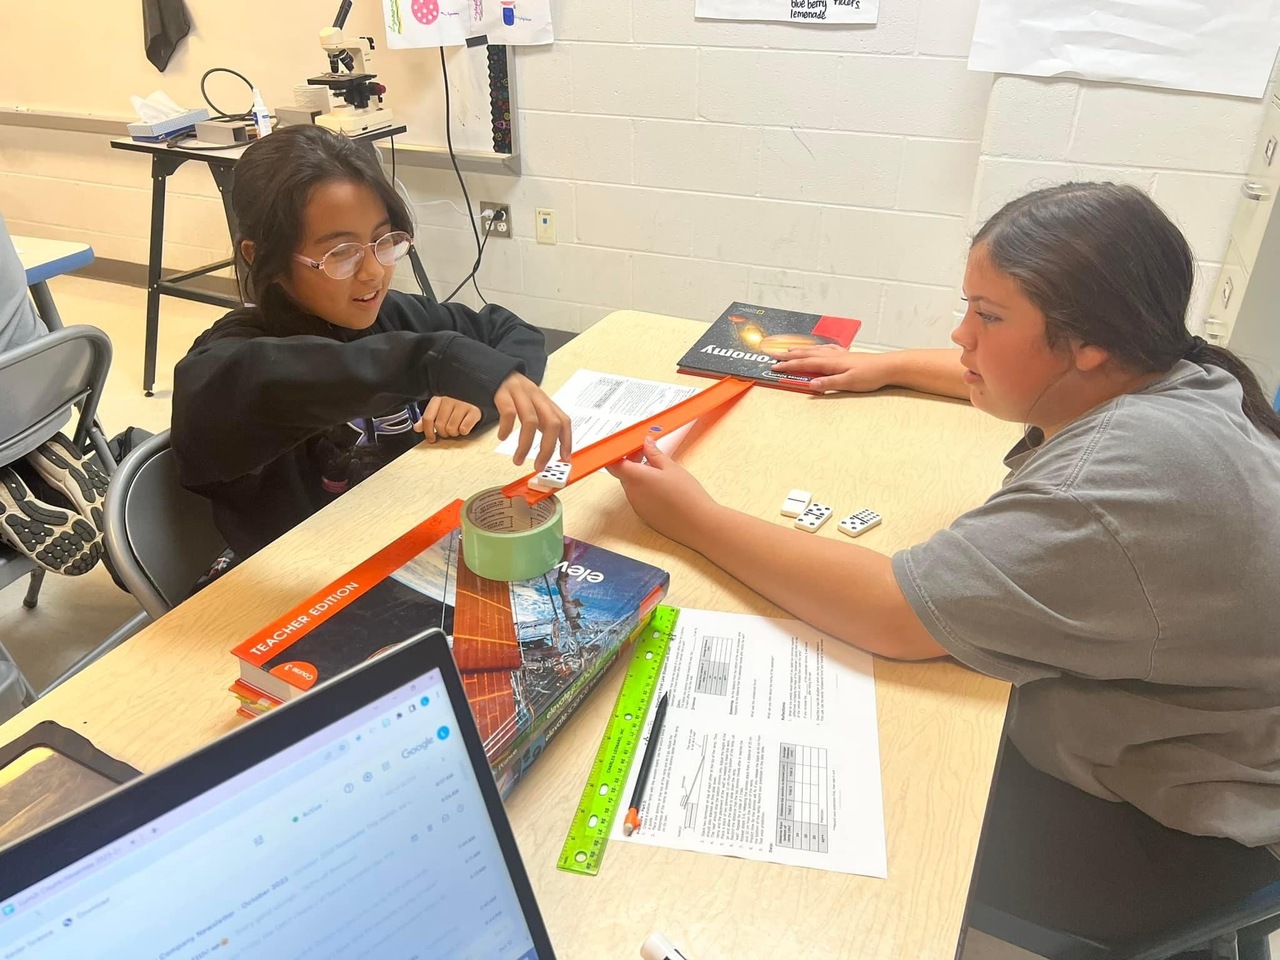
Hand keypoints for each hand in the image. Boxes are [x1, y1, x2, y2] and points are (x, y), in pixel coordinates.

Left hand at [414, 396, 482, 441]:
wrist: (478, 395)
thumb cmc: (458, 402)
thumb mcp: (441, 407)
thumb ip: (429, 417)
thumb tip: (417, 428)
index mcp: (439, 397)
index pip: (428, 417)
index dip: (428, 431)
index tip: (431, 439)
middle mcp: (450, 399)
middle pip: (440, 425)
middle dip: (443, 433)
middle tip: (448, 431)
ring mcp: (462, 404)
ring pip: (451, 428)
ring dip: (454, 433)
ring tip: (457, 427)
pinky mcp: (474, 411)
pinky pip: (464, 429)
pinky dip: (464, 431)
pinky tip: (464, 425)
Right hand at [493, 372, 572, 471]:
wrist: (488, 368)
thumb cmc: (509, 392)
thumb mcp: (530, 403)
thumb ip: (540, 420)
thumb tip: (549, 447)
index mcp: (544, 400)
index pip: (563, 420)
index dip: (566, 441)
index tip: (564, 459)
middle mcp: (535, 395)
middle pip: (551, 422)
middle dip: (548, 448)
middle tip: (540, 466)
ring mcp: (519, 393)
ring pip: (530, 421)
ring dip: (525, 445)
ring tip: (518, 460)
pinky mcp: (501, 393)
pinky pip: (508, 413)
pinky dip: (507, 429)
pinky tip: (502, 437)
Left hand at [606, 437, 717, 545]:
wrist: (697, 523)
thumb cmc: (686, 494)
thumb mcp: (671, 467)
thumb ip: (654, 454)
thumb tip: (646, 443)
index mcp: (635, 478)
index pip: (613, 464)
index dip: (618, 454)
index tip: (629, 447)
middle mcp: (632, 493)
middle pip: (623, 474)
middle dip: (633, 463)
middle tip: (649, 455)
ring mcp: (637, 506)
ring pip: (632, 486)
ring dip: (640, 477)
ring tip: (661, 473)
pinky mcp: (644, 516)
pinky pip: (639, 498)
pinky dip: (646, 490)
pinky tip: (664, 490)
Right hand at [771, 348, 891, 392]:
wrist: (889, 366)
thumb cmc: (871, 376)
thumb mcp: (849, 383)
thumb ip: (829, 383)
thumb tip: (810, 384)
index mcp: (831, 363)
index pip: (805, 364)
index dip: (788, 365)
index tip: (774, 367)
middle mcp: (833, 357)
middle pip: (806, 354)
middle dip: (789, 355)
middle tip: (773, 355)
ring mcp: (840, 355)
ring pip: (815, 350)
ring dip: (801, 350)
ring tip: (790, 349)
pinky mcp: (847, 356)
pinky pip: (827, 349)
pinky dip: (818, 348)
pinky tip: (819, 348)